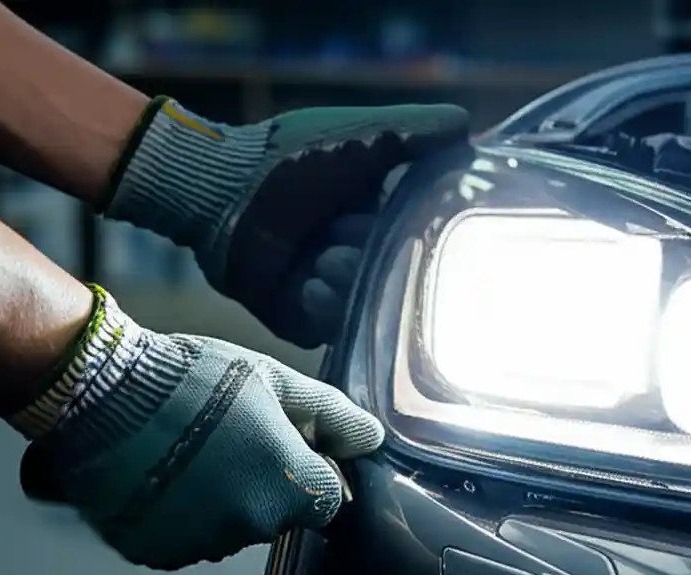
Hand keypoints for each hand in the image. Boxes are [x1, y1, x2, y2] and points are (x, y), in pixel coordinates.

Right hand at [19, 331, 383, 569]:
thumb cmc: (195, 378)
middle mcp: (252, 527)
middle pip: (276, 516)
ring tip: (186, 453)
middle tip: (225, 438)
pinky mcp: (156, 554)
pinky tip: (159, 475)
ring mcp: (201, 545)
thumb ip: (331, 414)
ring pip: (228, 530)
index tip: (278, 443)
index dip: (307, 469)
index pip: (326, 499)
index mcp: (292, 486)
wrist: (103, 393)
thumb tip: (373, 438)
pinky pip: (182, 541)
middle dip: (261, 483)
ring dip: (217, 502)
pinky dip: (177, 516)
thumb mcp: (273, 380)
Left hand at [105, 100, 468, 346]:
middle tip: (339, 235)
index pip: (419, 247)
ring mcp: (328, 289)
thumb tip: (469, 127)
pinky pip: (327, 331)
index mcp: (380, 219)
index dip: (410, 238)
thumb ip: (418, 132)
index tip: (390, 223)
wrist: (222, 187)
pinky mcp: (297, 315)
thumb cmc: (294, 156)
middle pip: (392, 281)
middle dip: (369, 259)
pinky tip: (306, 283)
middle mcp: (359, 256)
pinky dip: (321, 308)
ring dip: (346, 283)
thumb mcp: (366, 134)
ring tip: (320, 259)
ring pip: (364, 309)